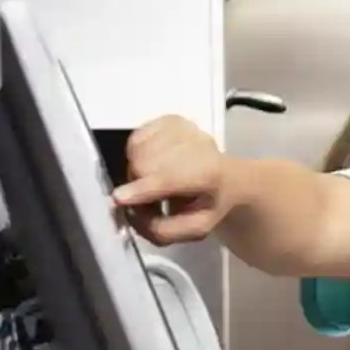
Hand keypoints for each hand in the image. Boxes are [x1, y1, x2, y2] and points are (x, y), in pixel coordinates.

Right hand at [112, 115, 233, 245]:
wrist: (229, 176)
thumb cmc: (210, 204)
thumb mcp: (197, 228)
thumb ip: (165, 230)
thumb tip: (131, 216)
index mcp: (210, 173)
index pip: (169, 179)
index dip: (143, 189)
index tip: (119, 198)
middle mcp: (197, 144)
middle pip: (144, 166)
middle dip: (137, 186)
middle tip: (150, 199)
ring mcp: (182, 127)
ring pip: (136, 151)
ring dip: (137, 171)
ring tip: (157, 180)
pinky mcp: (169, 119)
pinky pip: (135, 138)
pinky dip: (138, 153)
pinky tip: (156, 162)